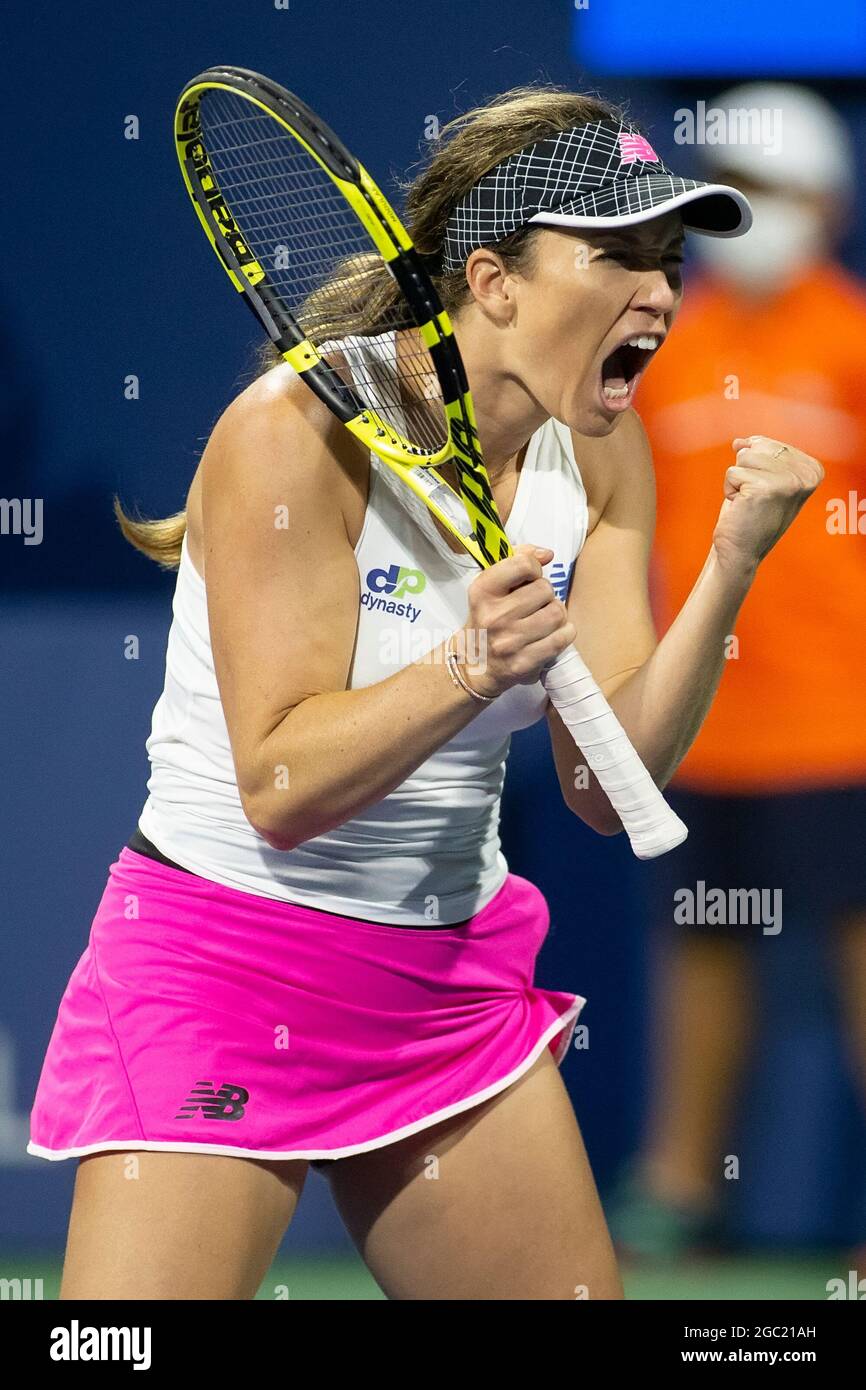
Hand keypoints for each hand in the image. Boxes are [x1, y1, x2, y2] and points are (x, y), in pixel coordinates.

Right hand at [458, 544, 575, 697]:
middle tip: (536, 603)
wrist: (475, 664)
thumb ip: (517, 561)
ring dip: (556, 613)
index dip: (534, 567)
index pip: (523, 564)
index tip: (530, 577)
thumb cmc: (488, 620)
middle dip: (545, 594)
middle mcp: (494, 616)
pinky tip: (552, 634)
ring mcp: (509, 642)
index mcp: (483, 592)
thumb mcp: (491, 587)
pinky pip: (562, 637)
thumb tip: (547, 554)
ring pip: (557, 612)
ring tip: (544, 619)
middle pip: (545, 589)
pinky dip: (564, 632)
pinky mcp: (524, 662)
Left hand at [712, 436, 823, 576]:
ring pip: (744, 456)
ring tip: (748, 501)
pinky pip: (732, 472)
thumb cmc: (751, 515)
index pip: (768, 443)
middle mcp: (805, 476)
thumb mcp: (763, 478)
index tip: (764, 491)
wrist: (740, 551)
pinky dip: (730, 490)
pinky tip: (742, 507)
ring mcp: (787, 482)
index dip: (755, 465)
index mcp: (812, 470)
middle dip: (746, 471)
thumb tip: (740, 442)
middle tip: (754, 497)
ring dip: (738, 480)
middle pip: (756, 447)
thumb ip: (760, 456)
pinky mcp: (764, 488)